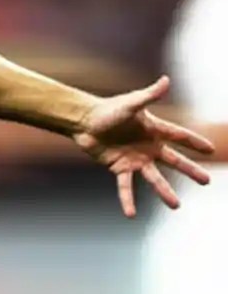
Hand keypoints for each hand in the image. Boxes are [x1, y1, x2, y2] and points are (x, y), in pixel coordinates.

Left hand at [73, 75, 215, 217]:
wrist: (83, 121)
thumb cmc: (107, 110)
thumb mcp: (131, 103)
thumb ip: (149, 95)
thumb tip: (166, 80)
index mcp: (154, 130)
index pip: (180, 137)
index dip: (195, 143)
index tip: (211, 150)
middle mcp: (148, 147)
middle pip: (174, 161)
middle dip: (190, 170)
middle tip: (206, 181)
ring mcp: (135, 159)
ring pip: (154, 178)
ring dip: (164, 191)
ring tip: (176, 205)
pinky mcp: (119, 167)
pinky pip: (125, 186)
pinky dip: (127, 200)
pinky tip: (131, 214)